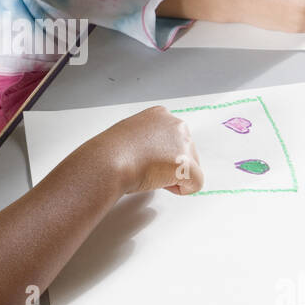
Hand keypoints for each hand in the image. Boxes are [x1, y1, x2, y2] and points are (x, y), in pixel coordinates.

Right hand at [89, 106, 203, 197]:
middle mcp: (176, 125)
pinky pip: (195, 184)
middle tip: (148, 169)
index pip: (174, 139)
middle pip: (187, 152)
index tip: (147, 158)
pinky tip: (159, 183)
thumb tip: (152, 154)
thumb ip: (148, 140)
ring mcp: (183, 144)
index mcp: (161, 115)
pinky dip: (181, 190)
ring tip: (150, 174)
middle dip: (171, 165)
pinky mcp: (187, 164)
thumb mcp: (130, 134)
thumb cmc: (111, 152)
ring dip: (174, 176)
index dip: (162, 154)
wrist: (108, 161)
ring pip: (192, 168)